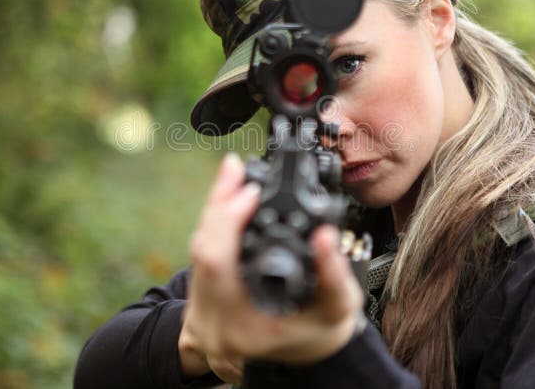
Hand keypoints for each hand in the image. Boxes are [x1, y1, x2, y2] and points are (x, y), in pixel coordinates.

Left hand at [178, 153, 363, 380]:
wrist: (302, 364)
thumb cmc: (319, 335)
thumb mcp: (337, 309)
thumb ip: (334, 274)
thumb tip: (325, 235)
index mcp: (245, 326)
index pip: (218, 263)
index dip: (227, 219)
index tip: (250, 190)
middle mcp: (216, 324)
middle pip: (202, 250)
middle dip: (218, 204)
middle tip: (236, 170)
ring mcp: (204, 317)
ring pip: (197, 251)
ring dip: (215, 210)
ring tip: (231, 176)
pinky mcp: (202, 304)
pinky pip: (200, 257)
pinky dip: (214, 226)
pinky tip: (226, 203)